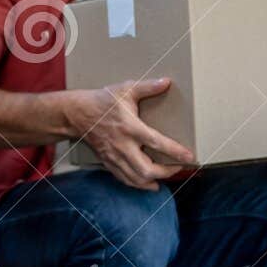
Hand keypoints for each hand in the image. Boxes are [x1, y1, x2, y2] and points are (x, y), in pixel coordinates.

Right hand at [64, 78, 194, 189]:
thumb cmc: (102, 101)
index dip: (174, 151)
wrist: (77, 114)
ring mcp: (114, 156)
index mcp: (130, 127)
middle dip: (166, 172)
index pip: (156, 143)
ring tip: (165, 177)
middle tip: (178, 167)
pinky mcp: (108, 162)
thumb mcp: (125, 89)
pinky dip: (137, 184)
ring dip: (153, 181)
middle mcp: (123, 146)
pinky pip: (124, 178)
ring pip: (135, 178)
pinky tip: (147, 183)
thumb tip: (166, 82)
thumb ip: (147, 86)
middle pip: (146, 169)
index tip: (189, 157)